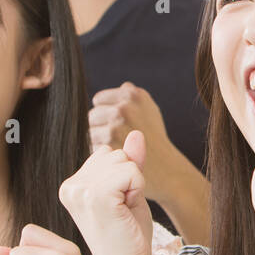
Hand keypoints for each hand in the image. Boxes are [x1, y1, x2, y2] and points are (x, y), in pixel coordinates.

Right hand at [59, 130, 153, 254]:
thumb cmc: (128, 235)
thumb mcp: (129, 191)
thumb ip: (130, 162)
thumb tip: (137, 133)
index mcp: (72, 185)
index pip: (106, 154)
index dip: (123, 177)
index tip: (116, 206)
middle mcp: (70, 186)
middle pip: (114, 153)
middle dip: (128, 178)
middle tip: (122, 210)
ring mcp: (80, 190)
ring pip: (124, 160)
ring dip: (134, 184)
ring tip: (123, 212)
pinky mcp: (96, 196)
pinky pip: (132, 171)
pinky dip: (138, 189)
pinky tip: (127, 211)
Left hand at [89, 83, 184, 204]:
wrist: (166, 168)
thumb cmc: (155, 139)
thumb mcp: (150, 110)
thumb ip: (134, 96)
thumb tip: (123, 85)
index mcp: (132, 94)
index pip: (98, 100)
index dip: (106, 113)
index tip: (118, 125)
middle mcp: (123, 107)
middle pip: (92, 115)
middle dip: (100, 127)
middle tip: (118, 139)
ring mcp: (115, 126)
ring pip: (89, 131)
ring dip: (98, 140)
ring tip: (117, 147)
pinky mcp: (109, 144)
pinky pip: (91, 145)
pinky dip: (99, 152)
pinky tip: (115, 156)